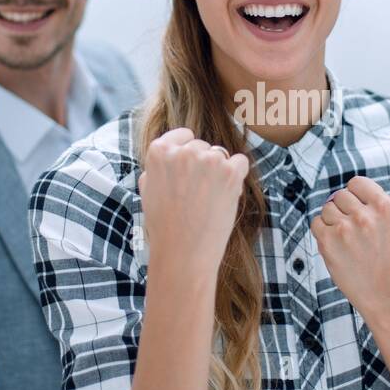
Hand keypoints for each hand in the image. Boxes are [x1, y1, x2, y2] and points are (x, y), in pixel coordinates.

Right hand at [139, 128, 249, 274]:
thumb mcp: (148, 190)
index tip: (189, 168)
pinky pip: (240, 162)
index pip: (182, 136)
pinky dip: (237, 176)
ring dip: (220, 172)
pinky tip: (225, 195)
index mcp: (159, 151)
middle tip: (197, 193)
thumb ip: (158, 167)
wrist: (183, 254)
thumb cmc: (164, 226)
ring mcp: (208, 160)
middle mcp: (183, 151)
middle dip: (203, 165)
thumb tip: (171, 152)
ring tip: (208, 199)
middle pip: (202, 147)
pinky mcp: (230, 172)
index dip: (187, 151)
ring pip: (221, 155)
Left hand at [311, 176, 389, 316]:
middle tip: (354, 231)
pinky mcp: (328, 242)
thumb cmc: (383, 253)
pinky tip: (336, 245)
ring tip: (346, 240)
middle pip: (340, 195)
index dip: (355, 195)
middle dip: (343, 209)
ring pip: (327, 208)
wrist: (382, 289)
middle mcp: (366, 215)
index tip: (359, 210)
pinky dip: (322, 232)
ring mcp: (345, 229)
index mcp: (385, 207)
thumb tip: (339, 193)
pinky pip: (316, 223)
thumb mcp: (388, 222)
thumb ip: (368, 203)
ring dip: (332, 221)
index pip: (357, 183)